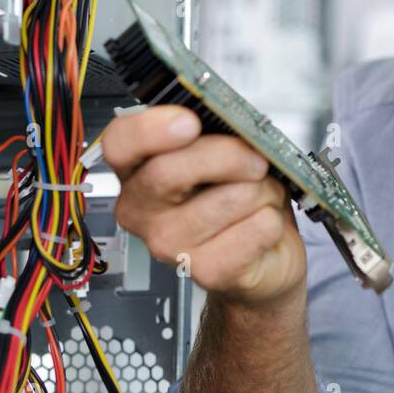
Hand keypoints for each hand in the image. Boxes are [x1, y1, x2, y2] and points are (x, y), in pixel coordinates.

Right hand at [103, 105, 306, 305]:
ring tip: (259, 199)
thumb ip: (215, 133)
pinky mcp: (207, 272)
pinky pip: (259, 226)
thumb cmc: (236, 198)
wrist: (262, 257)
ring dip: (262, 190)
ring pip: (231, 196)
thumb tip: (232, 120)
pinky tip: (261, 227)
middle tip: (256, 159)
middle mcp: (143, 212)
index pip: (120, 143)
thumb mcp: (222, 154)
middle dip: (229, 155)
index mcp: (138, 173)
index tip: (189, 122)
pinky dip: (273, 220)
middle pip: (169, 171)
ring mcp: (170, 247)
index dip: (150, 130)